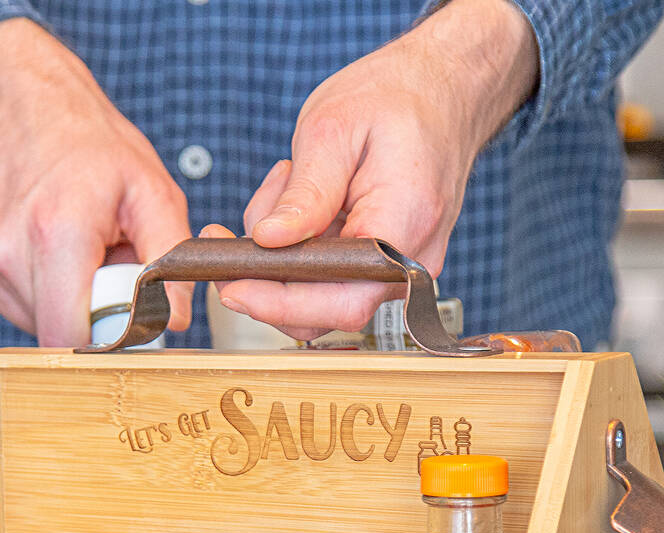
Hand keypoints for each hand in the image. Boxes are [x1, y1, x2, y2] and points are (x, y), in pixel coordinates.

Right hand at [0, 18, 192, 346]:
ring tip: (68, 250)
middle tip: (98, 266)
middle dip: (85, 313)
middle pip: (53, 332)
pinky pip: (5, 305)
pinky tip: (36, 249)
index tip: (120, 312)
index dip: (103, 337)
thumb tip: (176, 319)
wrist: (18, 104)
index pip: (71, 337)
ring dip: (58, 299)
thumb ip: (170, 257)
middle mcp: (2, 249)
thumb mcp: (150, 190)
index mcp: (55, 231)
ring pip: (30, 321)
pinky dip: (29, 290)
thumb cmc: (89, 146)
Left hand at [215, 0, 537, 340]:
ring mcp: (398, 270)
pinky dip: (298, 250)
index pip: (342, 298)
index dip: (282, 303)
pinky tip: (299, 201)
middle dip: (266, 283)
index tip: (233, 288)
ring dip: (280, 257)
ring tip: (282, 186)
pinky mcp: (381, 267)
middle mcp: (409, 263)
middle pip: (326, 310)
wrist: (442, 91)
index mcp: (405, 225)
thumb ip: (306, 192)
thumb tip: (270, 240)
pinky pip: (328, 278)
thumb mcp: (335, 128)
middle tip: (222, 243)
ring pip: (319, 296)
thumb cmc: (397, 100)